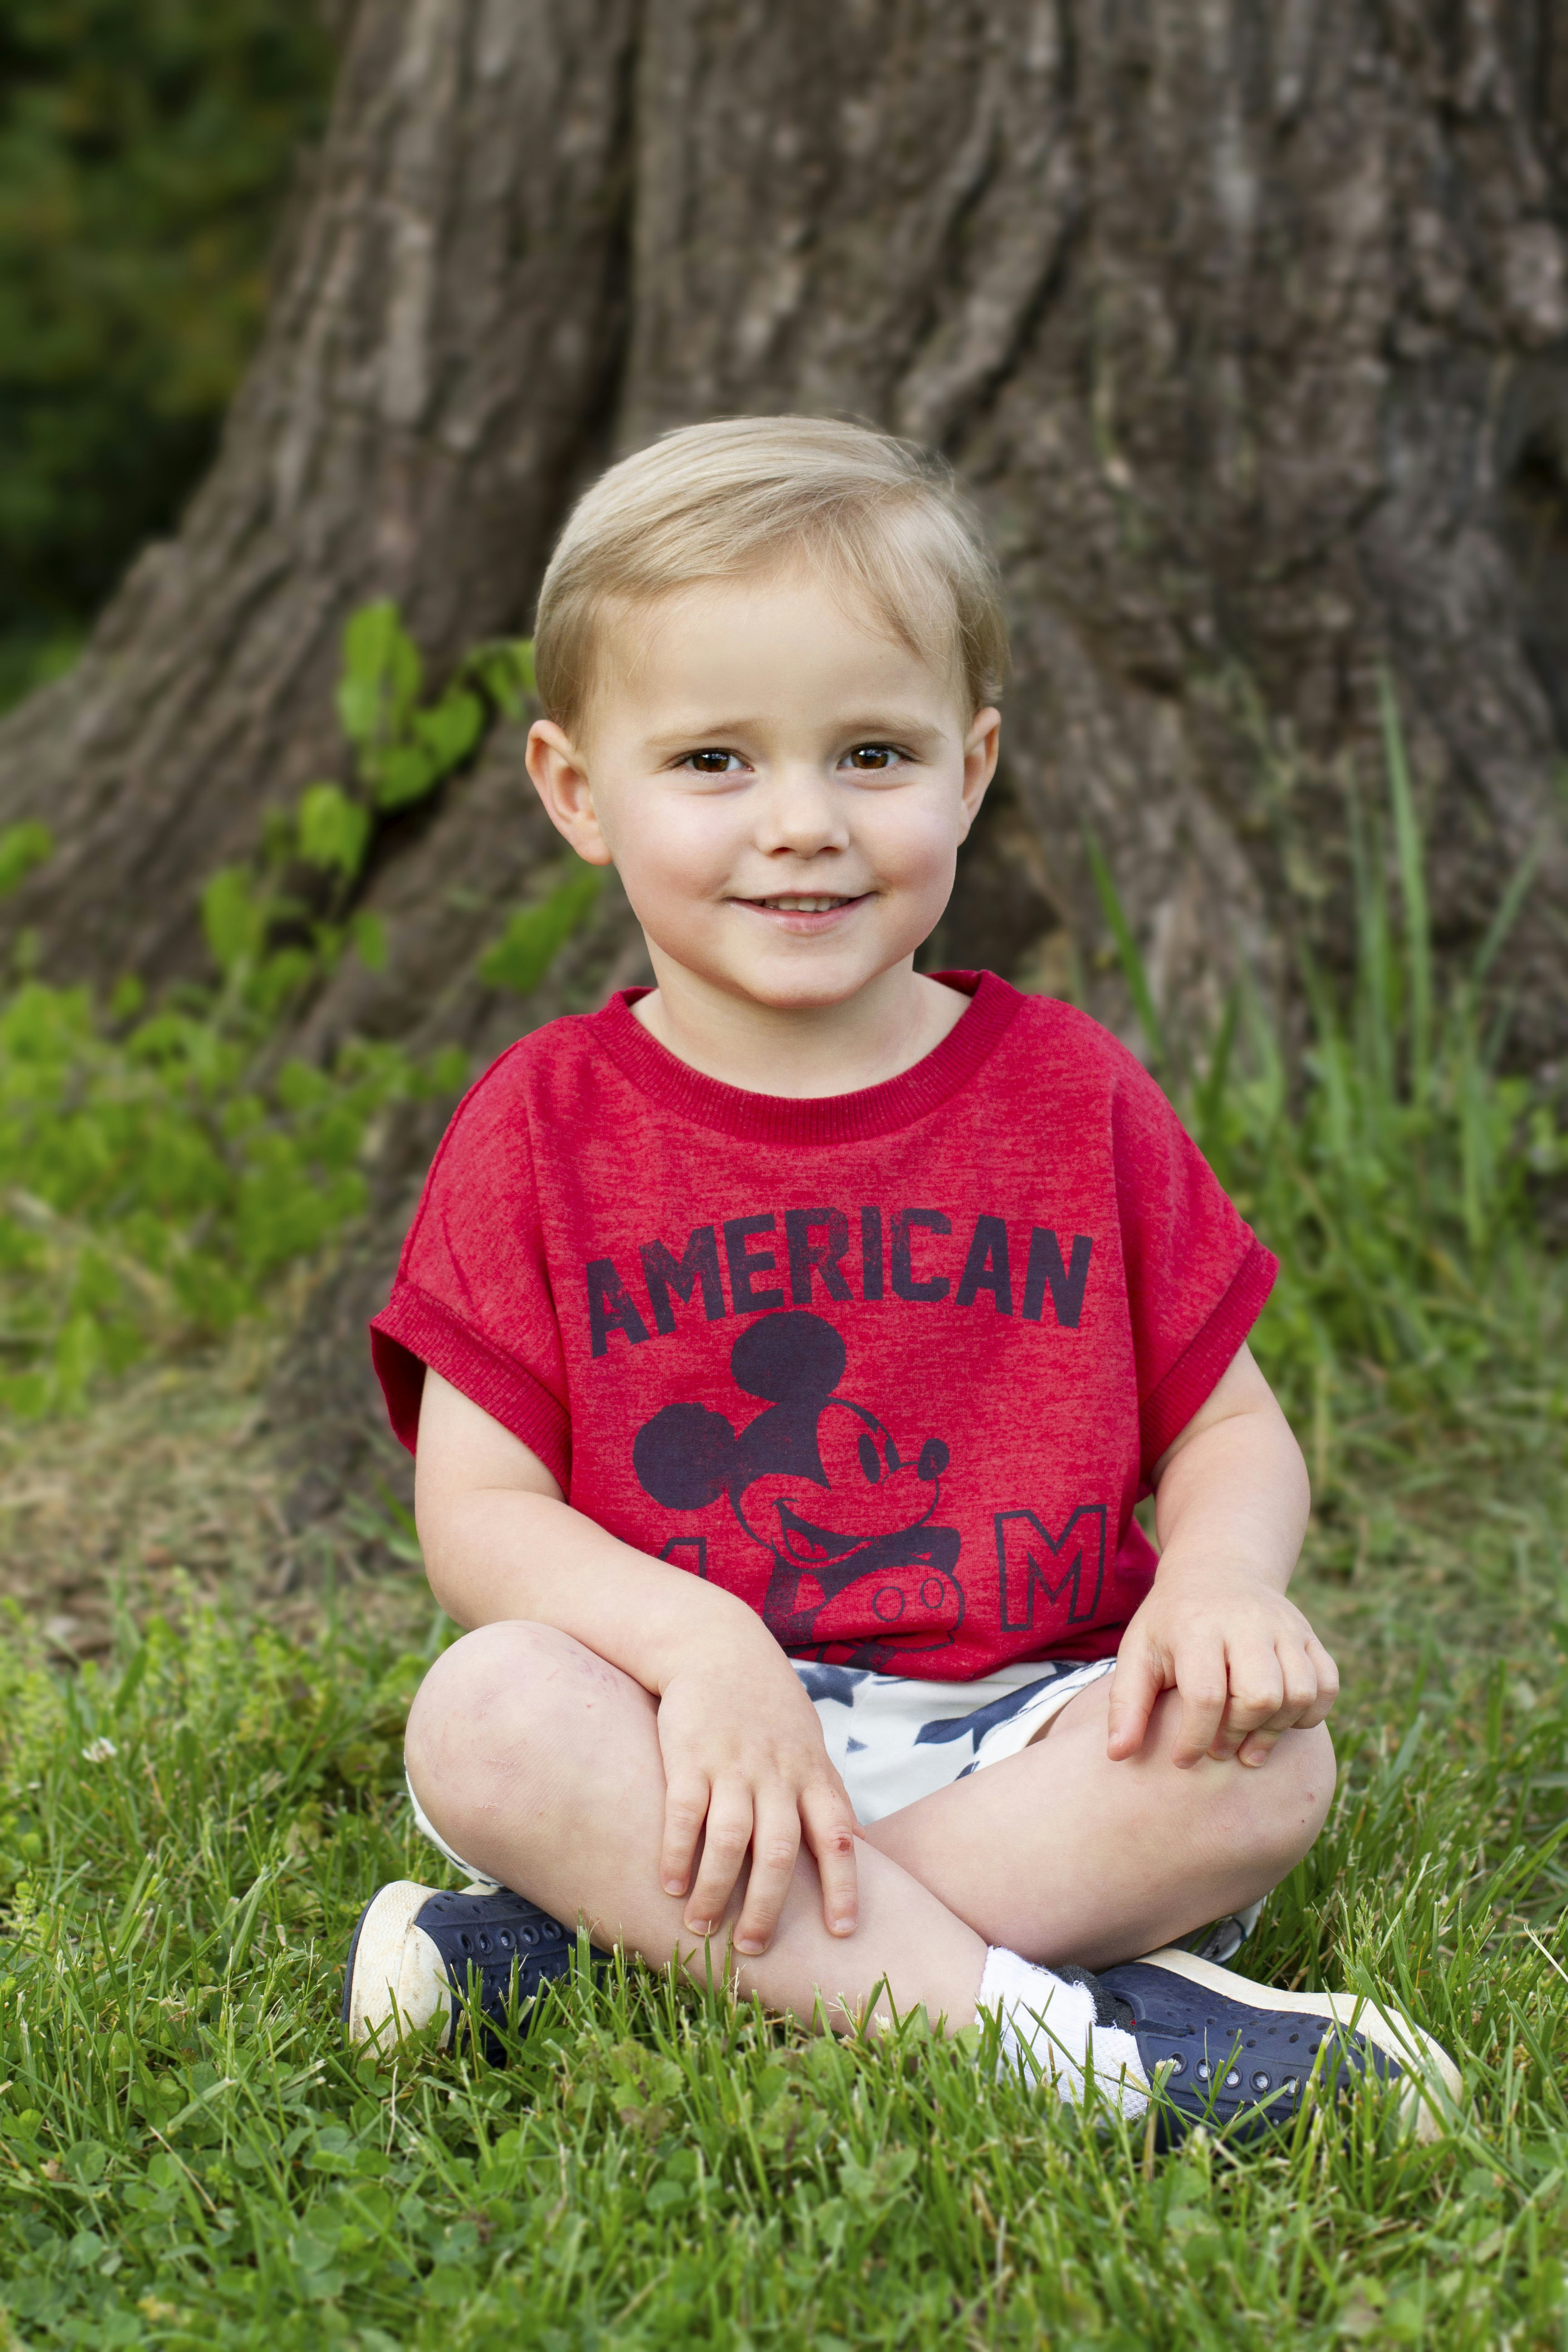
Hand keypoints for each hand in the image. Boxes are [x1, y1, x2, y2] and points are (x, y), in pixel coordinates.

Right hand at [655, 1642, 859, 1954]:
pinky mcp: (688, 1755)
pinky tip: (669, 1885)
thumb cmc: (768, 1705)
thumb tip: (857, 1847)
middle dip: (767, 1908)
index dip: (844, 1887)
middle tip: (751, 1949)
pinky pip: (683, 1813)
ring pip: (730, 1840)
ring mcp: (733, 1765)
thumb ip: (827, 1793)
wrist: (717, 1645)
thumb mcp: (809, 1743)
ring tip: (700, 1927)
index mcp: (811, 1775)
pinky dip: (677, 1853)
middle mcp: (776, 1774)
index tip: (842, 1934)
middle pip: (780, 1852)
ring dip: (716, 1890)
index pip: (838, 1838)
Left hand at [1106, 1562, 1338, 1767]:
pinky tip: (1281, 1721)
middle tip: (1219, 1749)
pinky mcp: (1310, 1636)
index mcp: (1197, 1627)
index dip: (1195, 1738)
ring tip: (1248, 1743)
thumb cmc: (1172, 1622)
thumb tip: (1116, 1755)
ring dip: (1276, 1729)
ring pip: (1300, 1692)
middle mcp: (1247, 1623)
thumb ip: (1126, 1703)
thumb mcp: (1138, 1651)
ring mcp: (1285, 1628)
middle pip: (1260, 1695)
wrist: (1217, 1571)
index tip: (1183, 1762)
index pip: (1206, 1695)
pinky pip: (1327, 1684)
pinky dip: (1311, 1712)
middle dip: (1239, 1733)